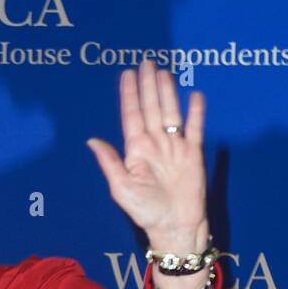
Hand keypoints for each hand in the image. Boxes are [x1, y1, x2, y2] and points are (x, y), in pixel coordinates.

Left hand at [86, 57, 208, 252]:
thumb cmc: (146, 212)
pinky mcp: (193, 155)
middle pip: (151, 108)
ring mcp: (174, 148)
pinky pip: (195, 129)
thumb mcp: (122, 188)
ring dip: (168, 92)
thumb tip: (92, 140)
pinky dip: (195, 113)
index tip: (127, 74)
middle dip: (148, 85)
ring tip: (164, 72)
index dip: (129, 94)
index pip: (132, 115)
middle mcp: (155, 145)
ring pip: (170, 113)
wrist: (175, 227)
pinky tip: (194, 95)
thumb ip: (109, 163)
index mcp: (136, 151)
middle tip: (146, 62)